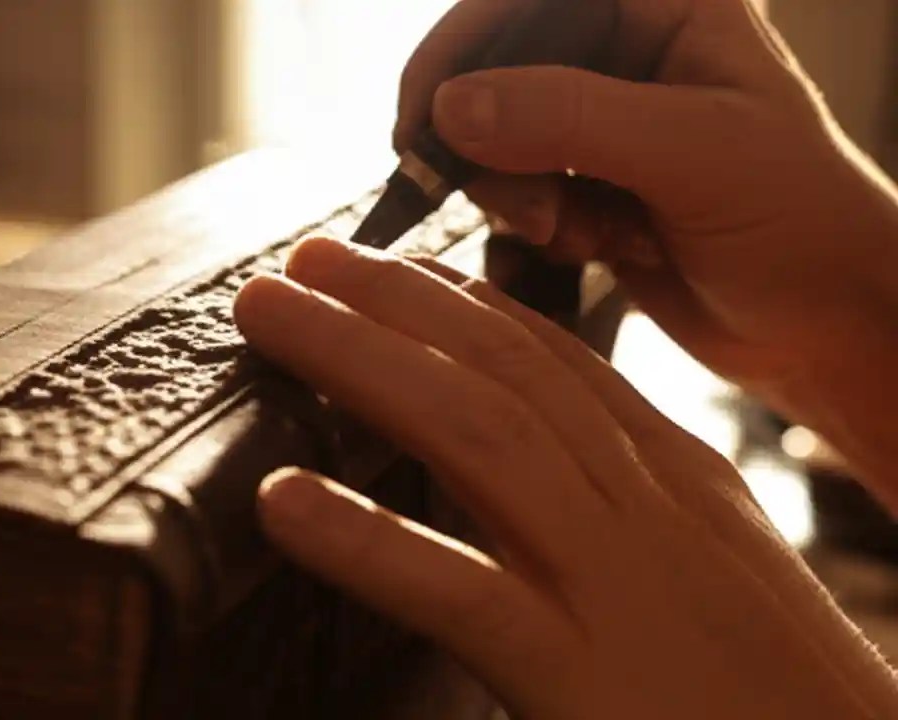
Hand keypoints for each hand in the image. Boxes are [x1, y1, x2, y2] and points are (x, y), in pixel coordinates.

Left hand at [233, 237, 897, 718]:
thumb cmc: (776, 692)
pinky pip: (459, 592)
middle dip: (391, 303)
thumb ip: (631, 504)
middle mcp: (645, 509)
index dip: (458, 304)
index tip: (386, 268)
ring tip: (269, 319)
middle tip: (300, 265)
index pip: (557, 362)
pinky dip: (365, 541)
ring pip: (475, 437)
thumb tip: (551, 457)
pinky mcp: (582, 675)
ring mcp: (612, 585)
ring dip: (358, 363)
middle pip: (501, 371)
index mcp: (676, 480)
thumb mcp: (712, 565)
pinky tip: (282, 499)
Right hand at [394, 0, 897, 488]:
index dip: (463, 42)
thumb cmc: (801, 221)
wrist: (826, 327)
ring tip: (579, 233)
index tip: (423, 113)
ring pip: (496, 136)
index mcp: (667, 5)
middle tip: (515, 200)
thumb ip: (570, 117)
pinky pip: (516, 189)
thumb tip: (451, 109)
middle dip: (491, 141)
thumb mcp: (691, 153)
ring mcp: (604, 121)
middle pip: (498, 67)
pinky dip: (538, 226)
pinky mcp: (589, 183)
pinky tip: (603, 247)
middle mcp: (628, 52)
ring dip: (518, 194)